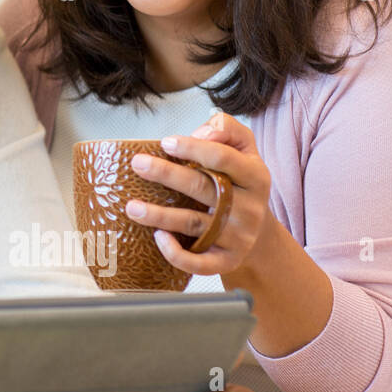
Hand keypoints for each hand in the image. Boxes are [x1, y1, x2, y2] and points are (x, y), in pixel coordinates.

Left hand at [126, 112, 272, 275]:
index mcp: (255, 175)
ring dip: (158, 215)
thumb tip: (201, 133)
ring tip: (131, 206)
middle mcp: (250, 207)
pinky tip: (157, 237)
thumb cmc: (239, 182)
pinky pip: (200, 262)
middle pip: (202, 188)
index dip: (193, 148)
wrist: (260, 234)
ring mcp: (239, 237)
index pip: (223, 158)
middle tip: (137, 164)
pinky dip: (177, 253)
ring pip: (193, 224)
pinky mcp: (228, 261)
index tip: (164, 142)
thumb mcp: (243, 149)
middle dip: (167, 174)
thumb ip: (226, 129)